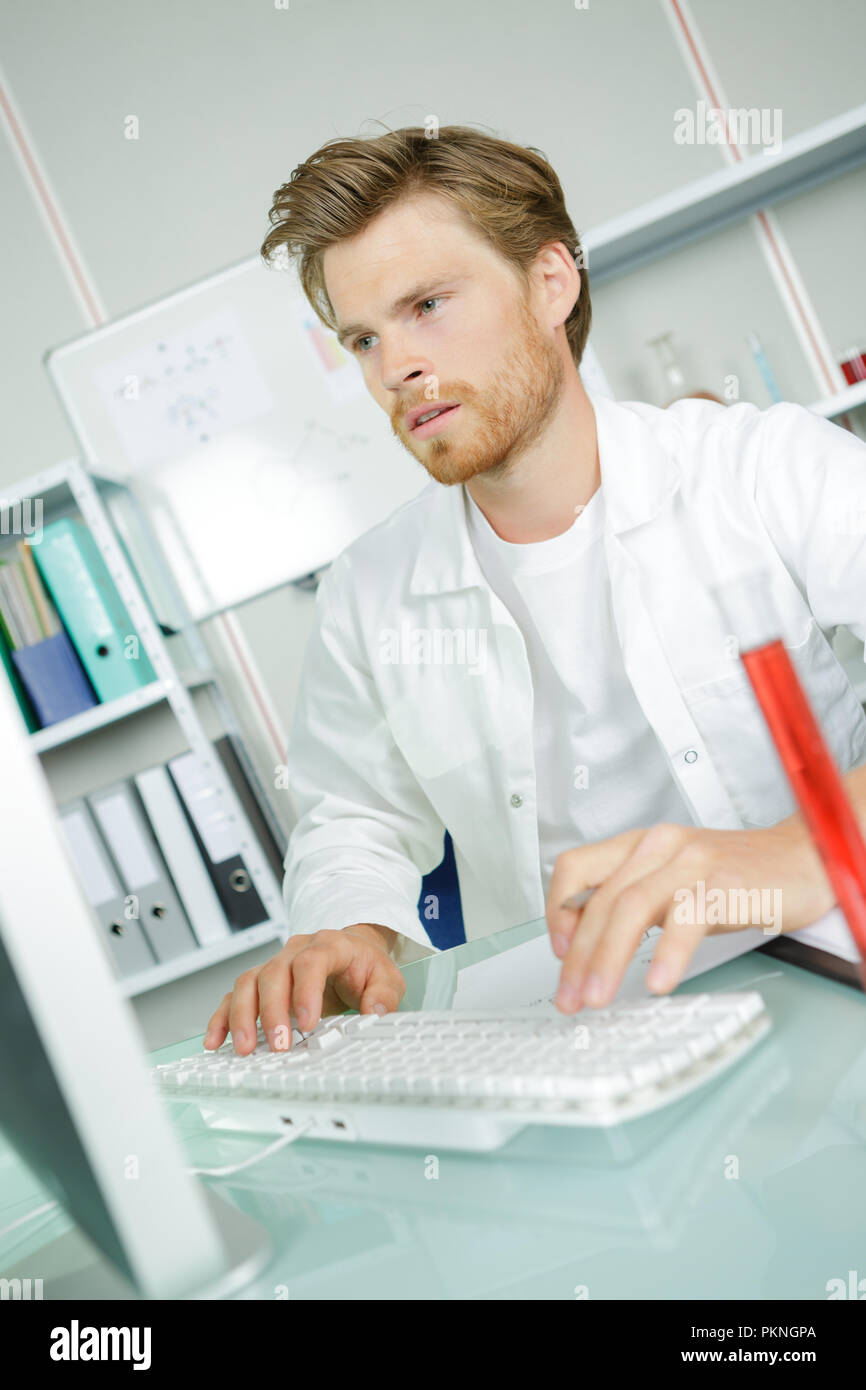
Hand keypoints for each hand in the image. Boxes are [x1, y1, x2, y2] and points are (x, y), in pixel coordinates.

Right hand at [204, 923, 405, 1053]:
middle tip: (278, 1044)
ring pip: (249, 982)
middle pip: (274, 972)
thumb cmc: (366, 965)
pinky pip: (236, 995)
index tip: (307, 1022)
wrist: (352, 951)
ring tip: (245, 1048)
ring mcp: (275, 964)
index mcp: (329, 945)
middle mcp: (296, 950)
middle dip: (272, 1011)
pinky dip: (223, 1017)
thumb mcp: (387, 977)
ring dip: (243, 1016)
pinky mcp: (261, 982)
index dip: (306, 991)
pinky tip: (216, 1039)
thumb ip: (384, 995)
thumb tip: (374, 1012)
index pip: (311, 961)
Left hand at [546, 819, 834, 1012]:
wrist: (803, 858)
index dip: (558, 910)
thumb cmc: (738, 875)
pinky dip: (667, 954)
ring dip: (608, 958)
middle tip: (570, 997)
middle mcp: (659, 846)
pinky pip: (686, 920)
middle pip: (601, 900)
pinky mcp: (723, 884)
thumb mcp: (674, 882)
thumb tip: (589, 944)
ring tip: (598, 997)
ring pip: (632, 908)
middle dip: (578, 956)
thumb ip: (635, 903)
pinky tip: (658, 983)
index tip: (558, 951)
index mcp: (641, 844)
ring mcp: (691, 863)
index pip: (576, 867)